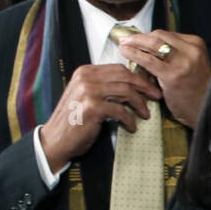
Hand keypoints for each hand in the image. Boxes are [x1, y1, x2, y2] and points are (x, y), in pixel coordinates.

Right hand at [38, 63, 161, 172]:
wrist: (55, 140)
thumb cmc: (74, 120)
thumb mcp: (87, 96)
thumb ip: (105, 86)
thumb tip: (133, 84)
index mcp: (86, 72)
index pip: (119, 69)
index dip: (138, 77)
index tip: (150, 86)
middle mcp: (86, 78)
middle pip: (125, 77)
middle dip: (144, 86)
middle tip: (155, 96)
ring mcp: (88, 92)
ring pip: (126, 91)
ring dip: (139, 104)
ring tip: (145, 113)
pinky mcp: (92, 108)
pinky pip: (120, 110)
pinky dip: (129, 119)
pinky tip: (131, 126)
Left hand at [114, 30, 210, 128]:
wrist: (205, 109)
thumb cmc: (196, 90)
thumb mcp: (191, 64)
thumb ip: (175, 54)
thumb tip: (149, 47)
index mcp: (196, 44)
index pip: (166, 34)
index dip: (148, 35)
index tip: (137, 38)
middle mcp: (191, 50)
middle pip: (159, 36)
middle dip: (139, 37)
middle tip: (125, 39)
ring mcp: (183, 62)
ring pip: (153, 44)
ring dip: (134, 43)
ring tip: (123, 44)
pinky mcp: (173, 75)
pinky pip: (149, 60)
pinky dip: (134, 54)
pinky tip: (126, 53)